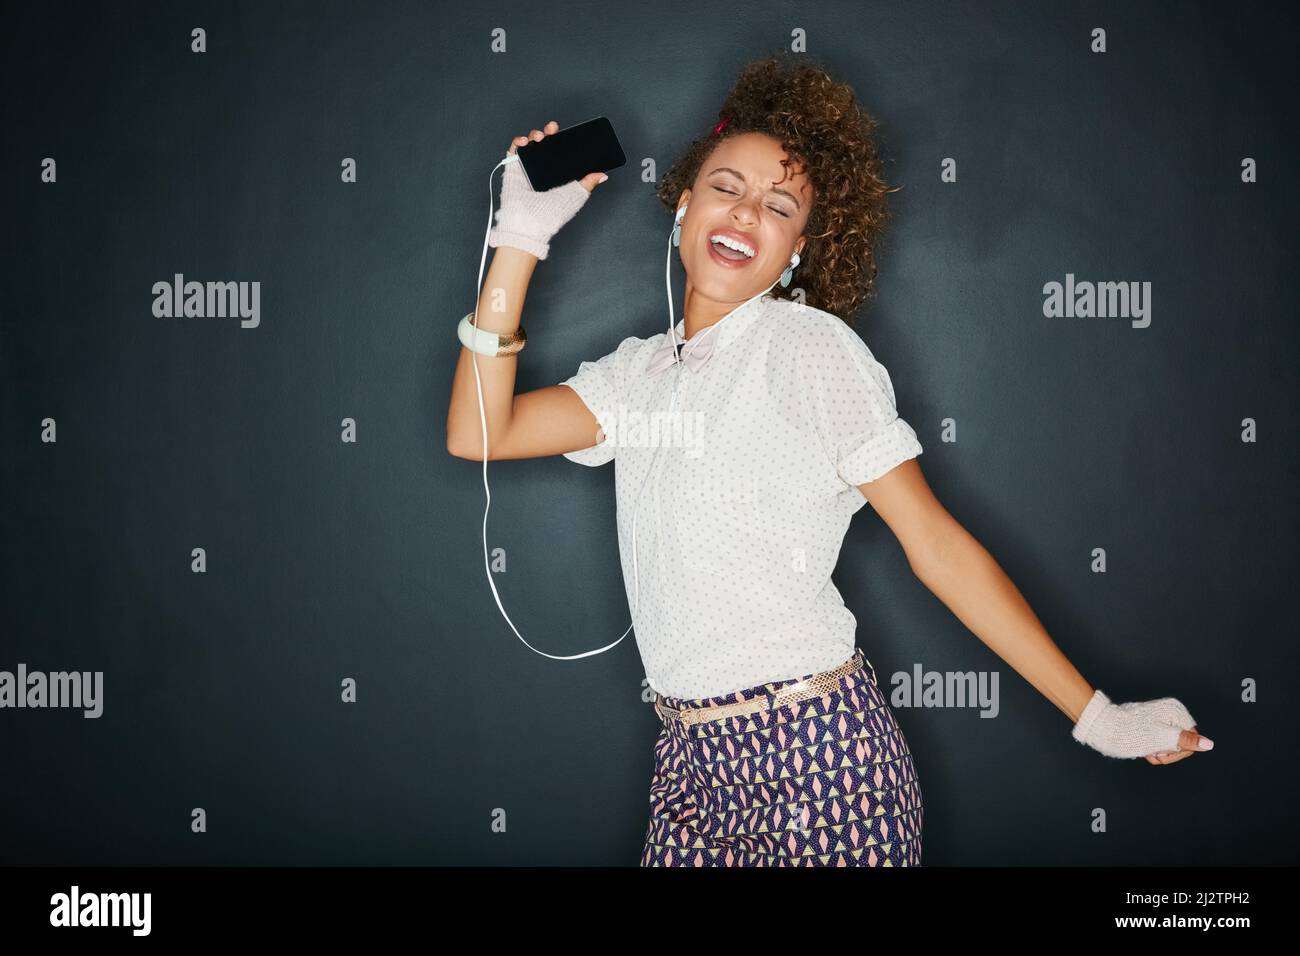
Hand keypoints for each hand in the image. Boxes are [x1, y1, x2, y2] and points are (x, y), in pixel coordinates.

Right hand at [489, 120, 609, 259]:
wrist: (531, 223)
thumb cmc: (552, 214)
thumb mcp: (576, 196)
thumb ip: (588, 183)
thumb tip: (603, 174)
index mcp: (556, 174)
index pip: (559, 151)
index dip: (562, 139)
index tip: (566, 132)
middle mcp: (541, 169)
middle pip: (545, 144)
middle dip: (549, 132)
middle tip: (553, 129)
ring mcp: (527, 168)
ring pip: (530, 144)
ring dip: (535, 134)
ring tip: (539, 137)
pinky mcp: (513, 169)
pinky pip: (514, 151)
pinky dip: (518, 142)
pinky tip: (526, 141)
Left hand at [1071, 689, 1213, 762]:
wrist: (1103, 727)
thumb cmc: (1131, 733)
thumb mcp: (1160, 739)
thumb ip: (1186, 741)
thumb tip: (1209, 744)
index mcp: (1176, 711)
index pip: (1191, 740)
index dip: (1177, 751)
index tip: (1160, 753)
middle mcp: (1170, 711)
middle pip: (1180, 742)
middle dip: (1166, 752)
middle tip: (1150, 753)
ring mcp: (1160, 717)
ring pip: (1169, 744)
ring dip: (1158, 752)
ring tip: (1144, 750)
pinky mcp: (1150, 723)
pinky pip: (1159, 740)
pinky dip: (1152, 748)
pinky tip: (1142, 748)